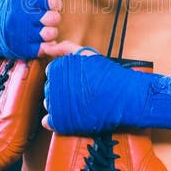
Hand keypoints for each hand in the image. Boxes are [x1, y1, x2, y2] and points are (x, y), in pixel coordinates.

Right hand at [0, 0, 61, 60]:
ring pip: (50, 34)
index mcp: (22, 0)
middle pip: (53, 18)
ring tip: (44, 28)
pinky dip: (47, 45)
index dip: (54, 3)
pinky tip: (41, 40)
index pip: (52, 1)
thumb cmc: (12, 5)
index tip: (50, 5)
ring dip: (51, 32)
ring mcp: (20, 34)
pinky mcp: (21, 49)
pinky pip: (43, 48)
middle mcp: (20, 17)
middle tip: (47, 17)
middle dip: (53, 18)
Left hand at [42, 47, 170, 133]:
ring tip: (79, 102)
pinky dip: (55, 120)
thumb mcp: (86, 55)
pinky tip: (69, 116)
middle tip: (82, 91)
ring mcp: (56, 105)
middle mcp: (52, 87)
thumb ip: (65, 47)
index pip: (52, 73)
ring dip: (60, 103)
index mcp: (56, 70)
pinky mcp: (61, 122)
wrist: (123, 96)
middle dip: (63, 89)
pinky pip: (49, 122)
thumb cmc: (106, 75)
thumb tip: (47, 47)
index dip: (66, 76)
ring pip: (50, 104)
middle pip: (50, 88)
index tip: (79, 80)